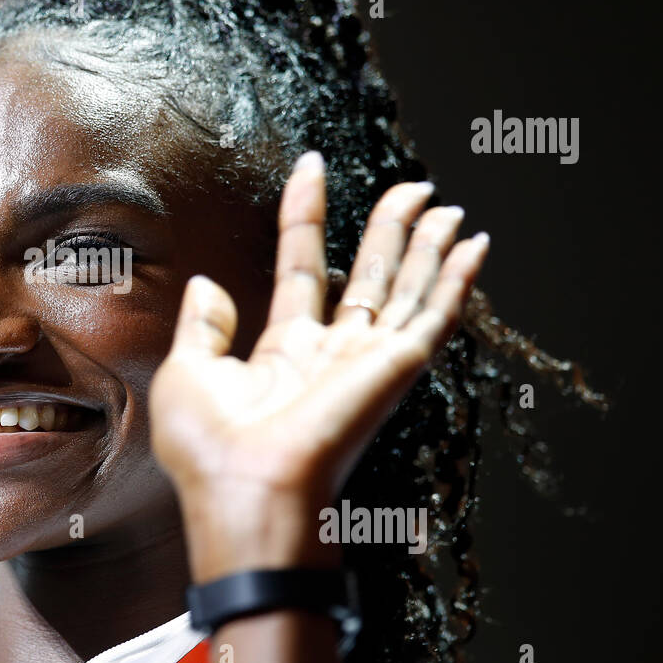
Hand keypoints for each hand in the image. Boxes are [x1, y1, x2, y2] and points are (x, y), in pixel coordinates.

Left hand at [149, 151, 488, 578]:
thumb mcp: (188, 374)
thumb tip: (205, 284)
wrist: (245, 494)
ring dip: (427, 243)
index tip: (311, 168)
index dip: (306, 216)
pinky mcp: (397, 369)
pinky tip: (474, 245)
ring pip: (408, 287)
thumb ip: (203, 326)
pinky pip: (436, 315)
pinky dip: (458, 279)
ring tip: (442, 202)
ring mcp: (368, 362)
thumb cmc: (210, 453)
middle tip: (412, 188)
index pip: (302, 266)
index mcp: (284, 354)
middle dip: (390, 229)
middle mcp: (333, 356)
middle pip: (370, 275)